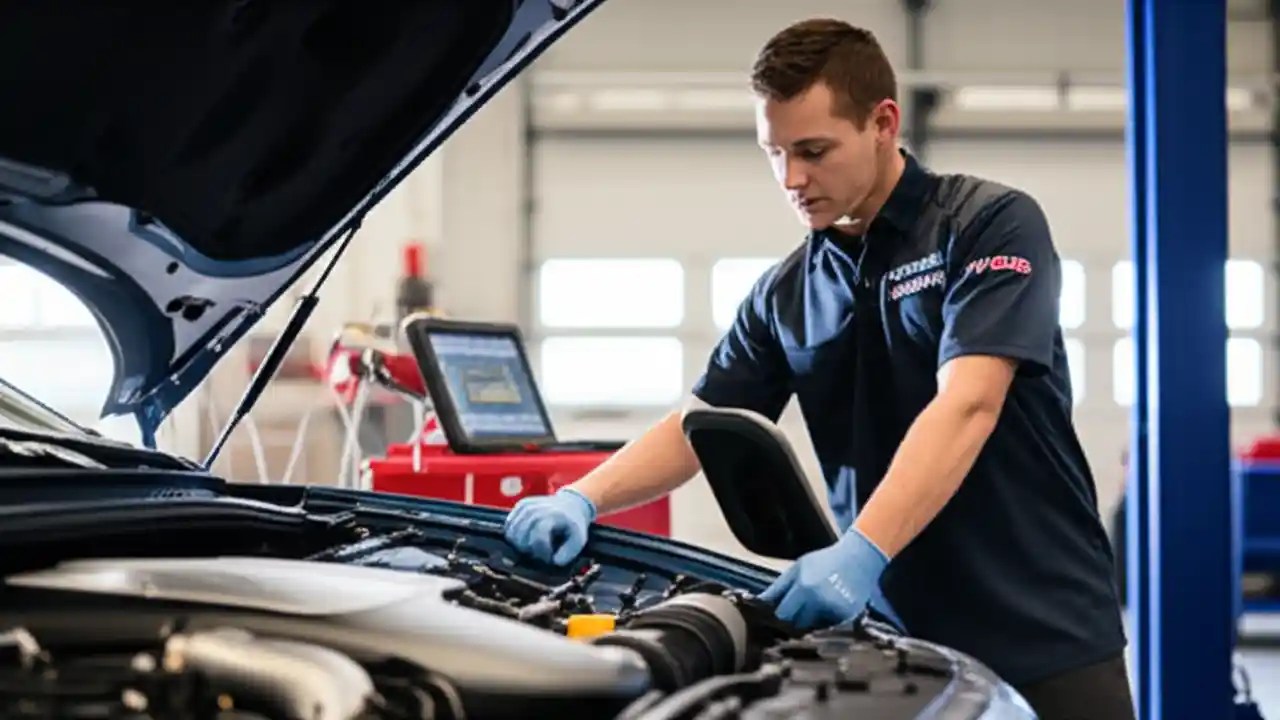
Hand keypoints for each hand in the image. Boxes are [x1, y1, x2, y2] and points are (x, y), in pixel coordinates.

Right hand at [502, 487, 596, 565]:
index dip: (542, 553)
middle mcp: (535, 509)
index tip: (549, 557)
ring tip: (534, 546)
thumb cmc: (573, 525)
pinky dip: (515, 536)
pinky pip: (508, 527)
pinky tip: (527, 538)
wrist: (571, 504)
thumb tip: (554, 562)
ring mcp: (525, 506)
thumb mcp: (579, 539)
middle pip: (522, 539)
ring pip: (512, 534)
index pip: (537, 540)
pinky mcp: (519, 505)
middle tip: (541, 552)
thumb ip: (568, 553)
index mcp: (551, 516)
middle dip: (530, 551)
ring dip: (521, 545)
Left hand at [758, 527, 888, 629]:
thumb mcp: (798, 568)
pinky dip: (825, 623)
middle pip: (797, 625)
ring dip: (810, 623)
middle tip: (799, 609)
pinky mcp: (848, 619)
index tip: (779, 612)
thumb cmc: (825, 561)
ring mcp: (836, 612)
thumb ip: (778, 588)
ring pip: (813, 629)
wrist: (859, 558)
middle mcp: (820, 603)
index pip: (783, 615)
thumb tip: (758, 603)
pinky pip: (828, 629)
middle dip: (794, 620)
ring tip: (815, 606)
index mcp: (805, 588)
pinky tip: (828, 609)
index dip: (780, 615)